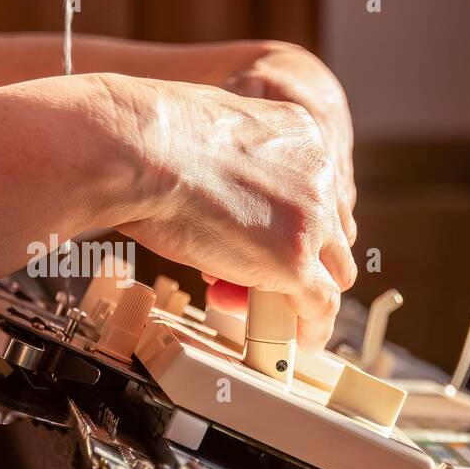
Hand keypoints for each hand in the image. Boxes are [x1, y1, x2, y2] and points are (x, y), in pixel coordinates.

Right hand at [111, 75, 355, 351]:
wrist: (136, 149)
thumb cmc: (149, 137)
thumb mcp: (216, 127)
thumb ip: (239, 160)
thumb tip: (227, 191)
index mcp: (301, 134)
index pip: (318, 194)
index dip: (296, 226)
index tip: (275, 242)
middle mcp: (318, 174)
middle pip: (332, 235)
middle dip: (303, 260)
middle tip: (266, 278)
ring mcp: (311, 221)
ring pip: (332, 274)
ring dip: (303, 294)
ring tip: (275, 311)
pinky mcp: (295, 263)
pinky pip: (321, 307)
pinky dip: (313, 328)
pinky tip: (302, 340)